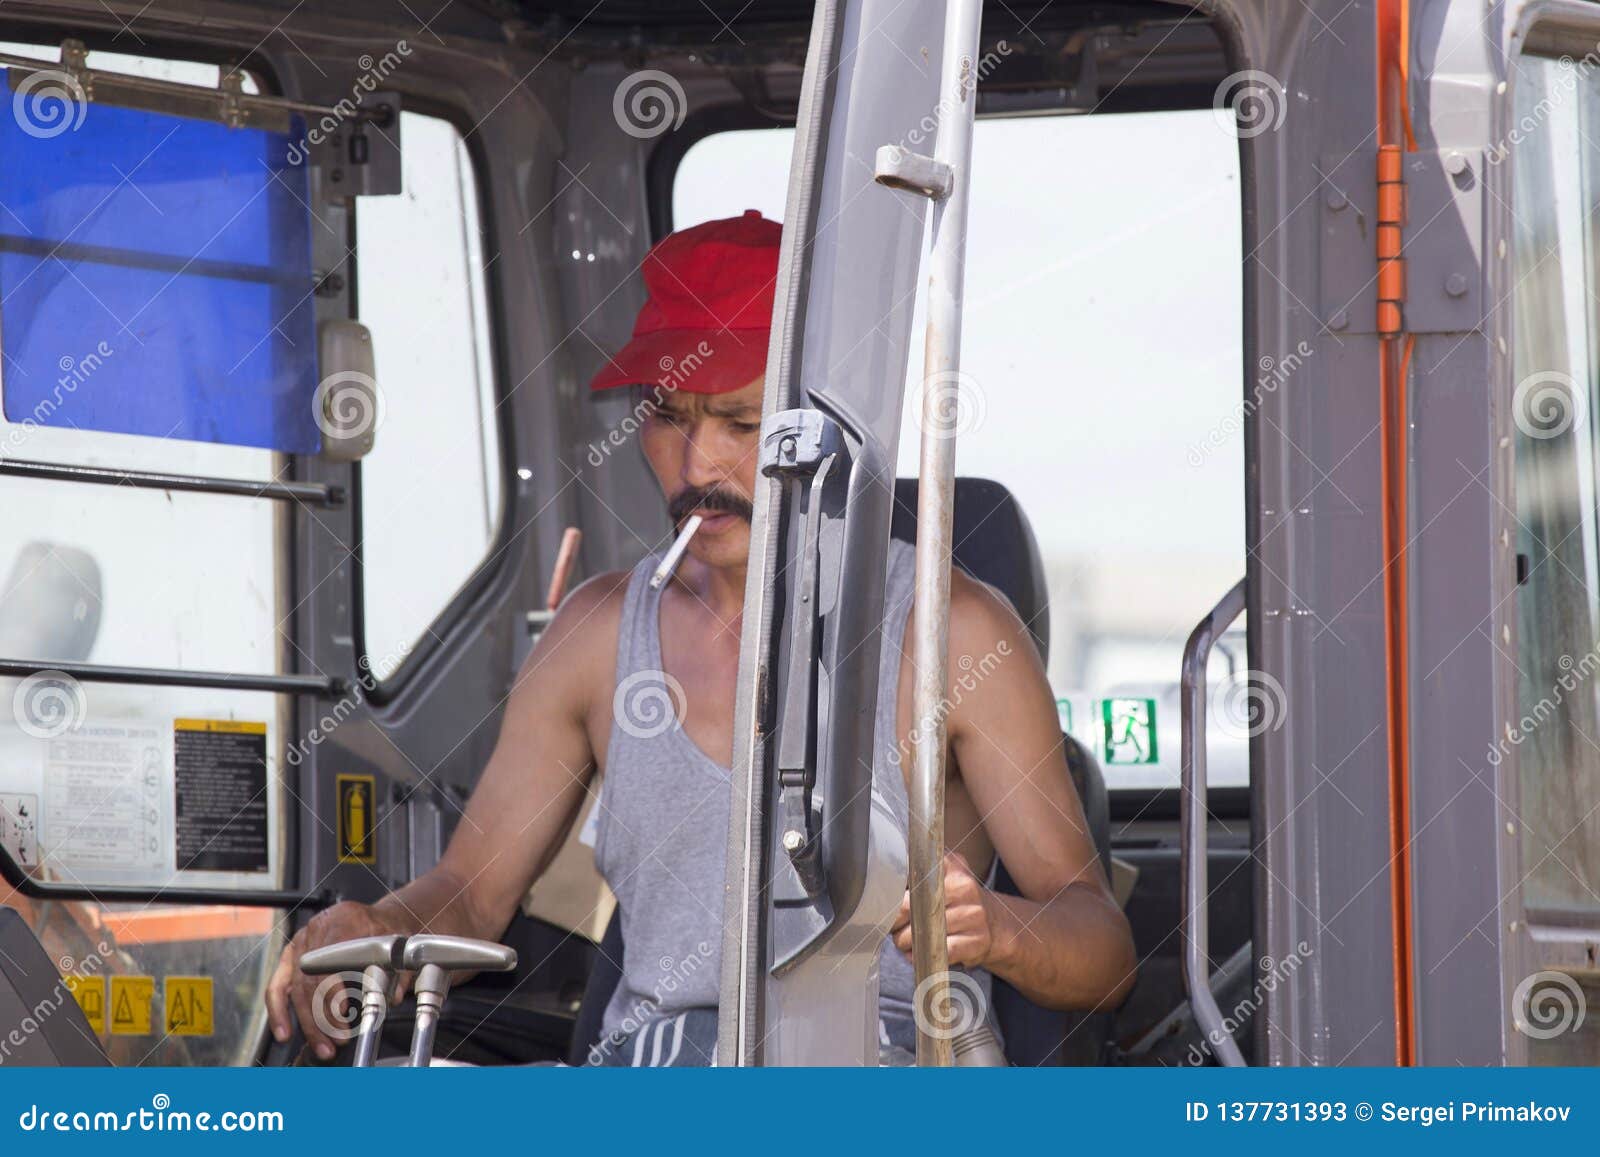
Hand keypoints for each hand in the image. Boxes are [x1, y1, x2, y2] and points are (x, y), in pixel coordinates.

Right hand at [265, 900, 410, 1060]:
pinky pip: (277, 986)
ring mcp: (300, 942)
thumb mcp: (398, 942)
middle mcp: (316, 930)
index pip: (329, 962)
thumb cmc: (384, 930)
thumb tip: (394, 997)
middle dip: (323, 1018)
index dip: (332, 993)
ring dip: (308, 1023)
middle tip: (339, 1040)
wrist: (373, 918)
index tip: (344, 1015)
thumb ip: (398, 969)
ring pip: (293, 989)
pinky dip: (279, 1012)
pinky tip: (284, 1033)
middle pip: (310, 980)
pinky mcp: (290, 956)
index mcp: (344, 920)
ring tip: (323, 1046)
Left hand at [890, 850, 1005, 968]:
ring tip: (904, 940)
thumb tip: (879, 879)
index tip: (883, 896)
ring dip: (905, 941)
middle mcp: (963, 887)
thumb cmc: (956, 900)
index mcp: (951, 864)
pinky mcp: (976, 941)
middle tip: (891, 925)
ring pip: (922, 932)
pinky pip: (939, 951)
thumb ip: (915, 872)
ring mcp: (972, 915)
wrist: (995, 924)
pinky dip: (921, 956)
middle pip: (911, 905)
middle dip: (894, 920)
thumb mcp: (942, 875)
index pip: (913, 870)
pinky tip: (917, 953)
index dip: (892, 887)